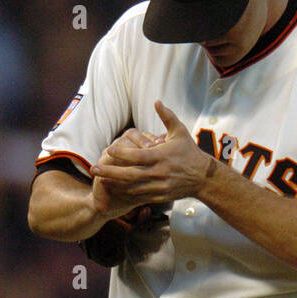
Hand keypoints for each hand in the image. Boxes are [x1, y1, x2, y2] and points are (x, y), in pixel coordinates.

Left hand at [92, 101, 212, 204]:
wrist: (203, 178)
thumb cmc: (189, 152)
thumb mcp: (180, 132)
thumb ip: (167, 116)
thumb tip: (156, 101)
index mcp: (161, 156)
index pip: (137, 156)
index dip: (121, 154)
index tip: (109, 150)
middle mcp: (158, 172)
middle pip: (129, 174)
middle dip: (110, 172)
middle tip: (94, 169)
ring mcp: (159, 186)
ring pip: (132, 187)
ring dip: (114, 184)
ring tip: (100, 180)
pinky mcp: (160, 196)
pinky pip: (140, 196)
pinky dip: (126, 194)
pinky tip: (115, 190)